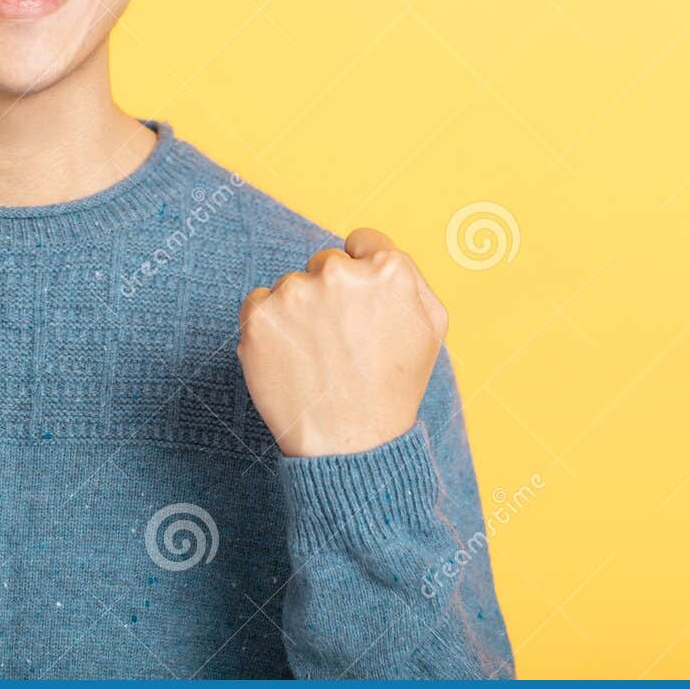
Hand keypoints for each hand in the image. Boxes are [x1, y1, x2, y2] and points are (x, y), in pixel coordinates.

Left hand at [237, 228, 448, 457]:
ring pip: (292, 286)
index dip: (363, 273)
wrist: (350, 446)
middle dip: (331, 295)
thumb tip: (376, 250)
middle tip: (342, 342)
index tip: (360, 305)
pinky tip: (290, 357)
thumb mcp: (431, 328)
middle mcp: (339, 273)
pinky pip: (259, 303)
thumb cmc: (394, 387)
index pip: (363, 242)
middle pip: (326, 263)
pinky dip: (269, 327)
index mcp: (387, 270)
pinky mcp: (258, 316)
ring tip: (318, 358)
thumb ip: (409, 276)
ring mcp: (294, 293)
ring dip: (299, 313)